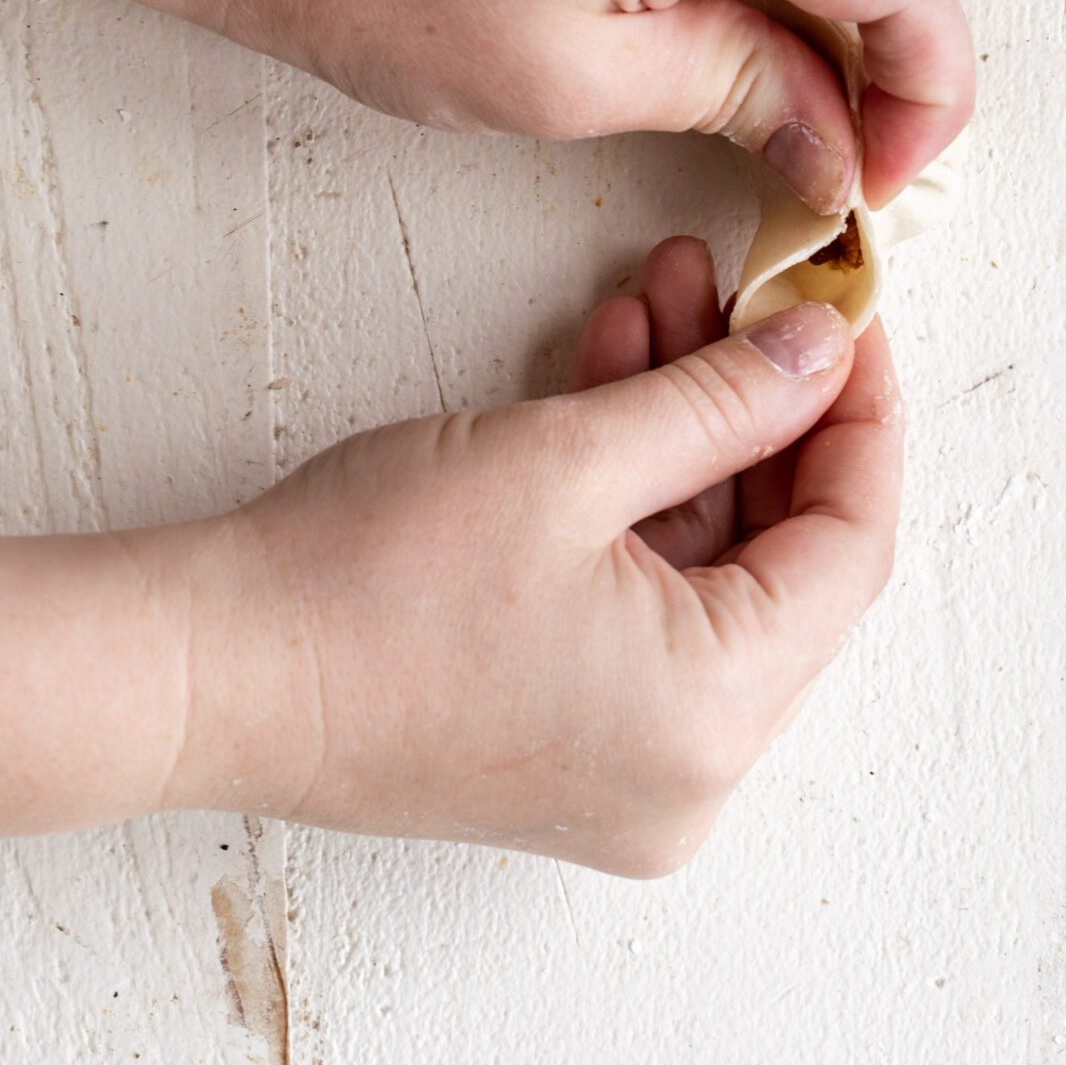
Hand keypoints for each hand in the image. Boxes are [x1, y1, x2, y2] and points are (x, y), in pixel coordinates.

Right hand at [171, 240, 899, 870]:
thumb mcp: (570, 458)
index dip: (859, 417)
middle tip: (748, 290)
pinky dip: (636, 501)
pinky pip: (646, 608)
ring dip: (688, 434)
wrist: (206, 671)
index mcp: (713, 719)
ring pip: (707, 569)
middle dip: (761, 408)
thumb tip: (821, 354)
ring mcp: (626, 772)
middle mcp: (690, 774)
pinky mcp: (566, 747)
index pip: (850, 549)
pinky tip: (613, 377)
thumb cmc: (365, 579)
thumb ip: (721, 401)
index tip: (846, 318)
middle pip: (782, 561)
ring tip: (664, 298)